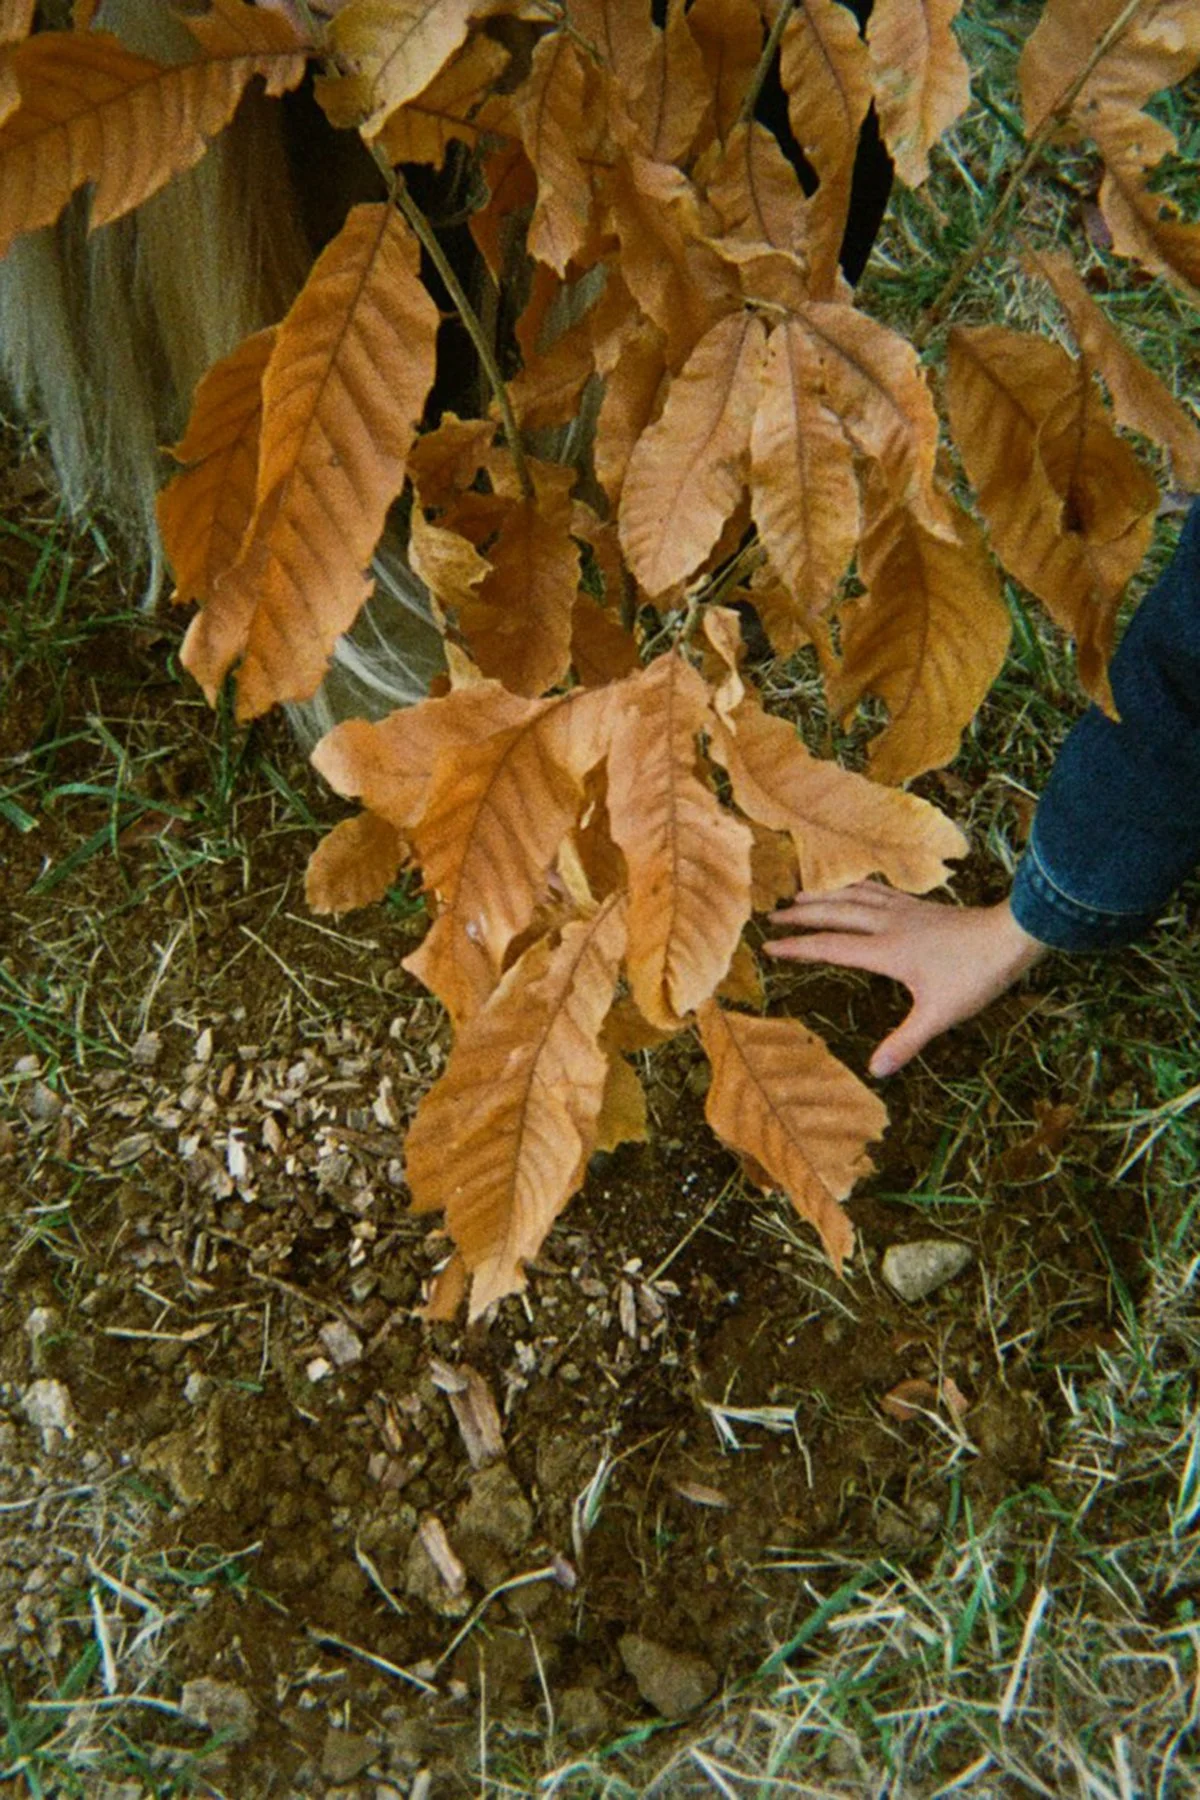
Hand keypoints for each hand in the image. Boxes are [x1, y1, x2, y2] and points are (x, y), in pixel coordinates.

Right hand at [765, 884, 1047, 1076]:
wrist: (1011, 935)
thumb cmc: (975, 976)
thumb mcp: (938, 1015)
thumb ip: (904, 1042)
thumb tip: (875, 1071)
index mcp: (885, 951)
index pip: (830, 946)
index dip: (797, 947)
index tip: (767, 946)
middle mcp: (889, 924)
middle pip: (835, 914)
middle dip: (801, 916)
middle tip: (773, 916)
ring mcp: (906, 911)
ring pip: (855, 896)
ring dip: (826, 896)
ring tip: (802, 895)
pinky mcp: (921, 906)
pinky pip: (879, 891)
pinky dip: (858, 888)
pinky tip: (857, 888)